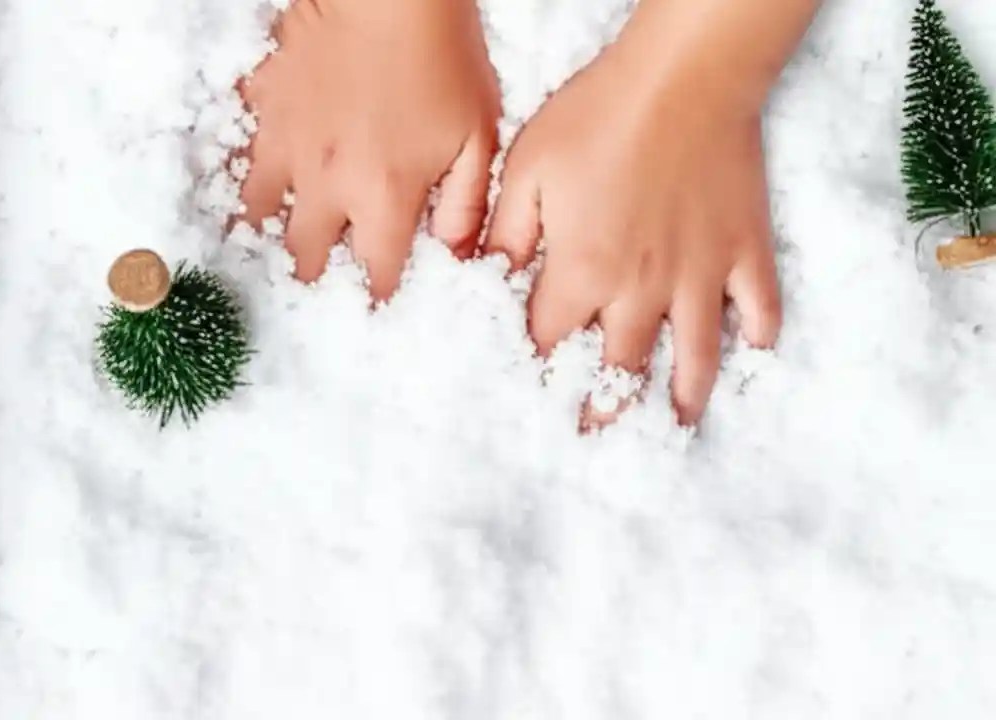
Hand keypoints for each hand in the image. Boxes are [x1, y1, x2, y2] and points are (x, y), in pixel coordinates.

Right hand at [239, 0, 499, 299]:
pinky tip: (255, 176)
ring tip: (276, 242)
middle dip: (315, 279)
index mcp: (384, 197)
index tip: (380, 308)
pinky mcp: (264, 107)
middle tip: (322, 286)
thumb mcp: (479, 137)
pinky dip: (248, 172)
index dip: (379, 297)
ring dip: (270, 233)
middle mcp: (326, 183)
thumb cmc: (444, 57)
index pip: (376, 274)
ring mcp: (286, 145)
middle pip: (305, 258)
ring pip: (258, 214)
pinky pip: (243, 153)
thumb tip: (454, 255)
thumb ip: (464, 206)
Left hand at [486, 48, 782, 425]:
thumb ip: (505, 236)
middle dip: (606, 409)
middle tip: (598, 437)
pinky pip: (760, 309)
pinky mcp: (746, 250)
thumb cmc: (598, 116)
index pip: (550, 343)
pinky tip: (751, 356)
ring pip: (695, 357)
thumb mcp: (525, 170)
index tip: (527, 398)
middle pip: (622, 368)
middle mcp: (643, 289)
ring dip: (683, 397)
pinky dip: (758, 338)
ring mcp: (702, 275)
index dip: (535, 372)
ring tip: (675, 428)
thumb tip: (488, 284)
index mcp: (583, 272)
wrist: (685, 77)